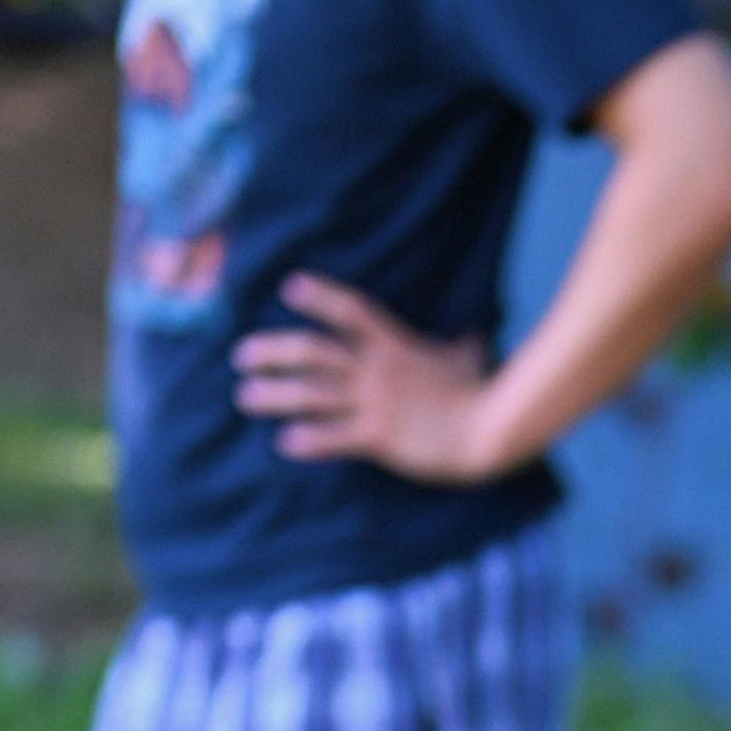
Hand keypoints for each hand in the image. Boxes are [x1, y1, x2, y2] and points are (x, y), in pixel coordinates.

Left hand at [231, 271, 511, 481]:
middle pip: (313, 352)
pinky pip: (334, 437)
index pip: (351, 311)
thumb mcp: (467, 359)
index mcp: (394, 345)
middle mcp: (377, 370)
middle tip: (240, 355)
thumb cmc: (481, 392)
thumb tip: (473, 337)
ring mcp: (376, 403)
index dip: (320, 298)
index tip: (290, 288)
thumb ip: (458, 347)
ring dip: (274, 394)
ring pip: (312, 394)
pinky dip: (308, 440)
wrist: (490, 429)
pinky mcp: (379, 438)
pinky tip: (284, 442)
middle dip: (273, 351)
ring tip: (245, 397)